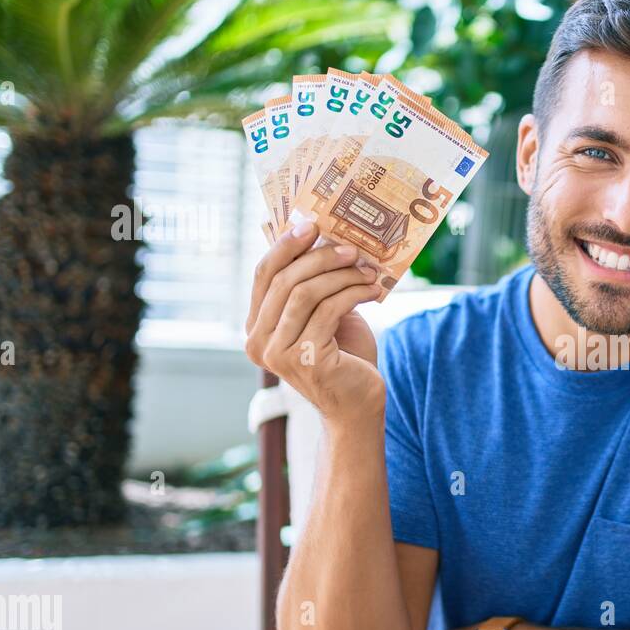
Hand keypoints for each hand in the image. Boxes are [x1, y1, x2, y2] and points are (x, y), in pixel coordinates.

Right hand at [244, 220, 385, 424]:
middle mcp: (259, 341)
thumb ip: (313, 286)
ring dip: (341, 275)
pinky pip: (328, 310)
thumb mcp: (323, 315)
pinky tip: (373, 291)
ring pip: (306, 293)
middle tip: (352, 248)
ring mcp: (279, 353)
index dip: (285, 246)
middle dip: (320, 257)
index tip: (311, 225)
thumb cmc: (344, 357)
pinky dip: (353, 293)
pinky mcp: (306, 358)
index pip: (263, 275)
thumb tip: (322, 239)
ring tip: (368, 270)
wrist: (358, 404)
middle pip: (284, 280)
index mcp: (257, 327)